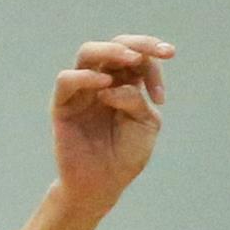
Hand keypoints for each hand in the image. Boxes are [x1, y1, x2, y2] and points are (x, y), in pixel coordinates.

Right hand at [51, 34, 173, 210]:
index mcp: (125, 83)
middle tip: (159, 52)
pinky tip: (105, 84)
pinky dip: (85, 77)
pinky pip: (67, 80)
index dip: (153, 55)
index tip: (167, 69)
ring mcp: (81, 91)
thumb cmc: (125, 156)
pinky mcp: (62, 106)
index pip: (137, 56)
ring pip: (88, 53)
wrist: (103, 185)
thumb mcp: (144, 125)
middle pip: (114, 46)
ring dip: (112, 51)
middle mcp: (102, 81)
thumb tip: (114, 85)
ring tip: (131, 60)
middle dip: (140, 43)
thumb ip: (136, 101)